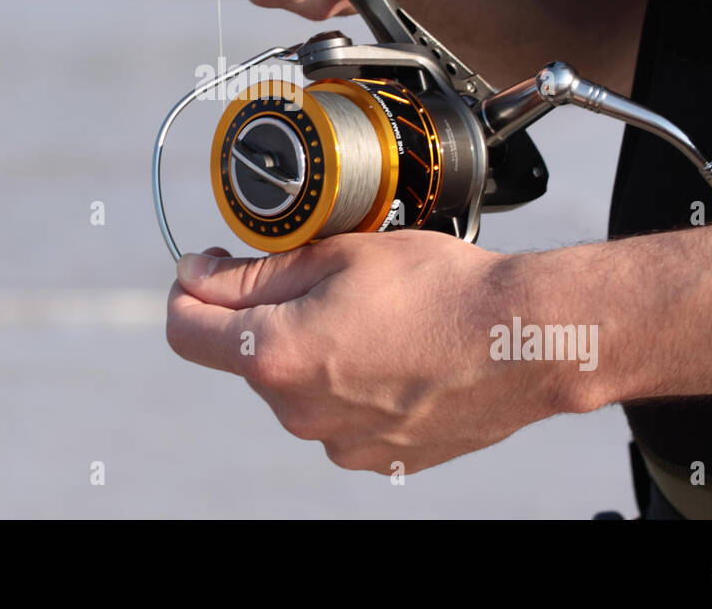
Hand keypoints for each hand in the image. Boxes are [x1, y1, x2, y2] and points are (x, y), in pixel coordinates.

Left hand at [166, 231, 605, 473]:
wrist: (525, 340)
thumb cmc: (438, 287)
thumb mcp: (335, 255)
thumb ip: (253, 273)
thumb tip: (198, 277)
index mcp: (275, 354)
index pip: (186, 329)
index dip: (191, 289)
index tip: (212, 268)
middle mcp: (296, 411)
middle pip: (247, 355)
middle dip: (268, 315)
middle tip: (326, 280)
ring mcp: (337, 442)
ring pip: (296, 385)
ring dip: (313, 350)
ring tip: (375, 318)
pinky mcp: (375, 457)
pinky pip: (338, 415)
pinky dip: (350, 383)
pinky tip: (394, 354)